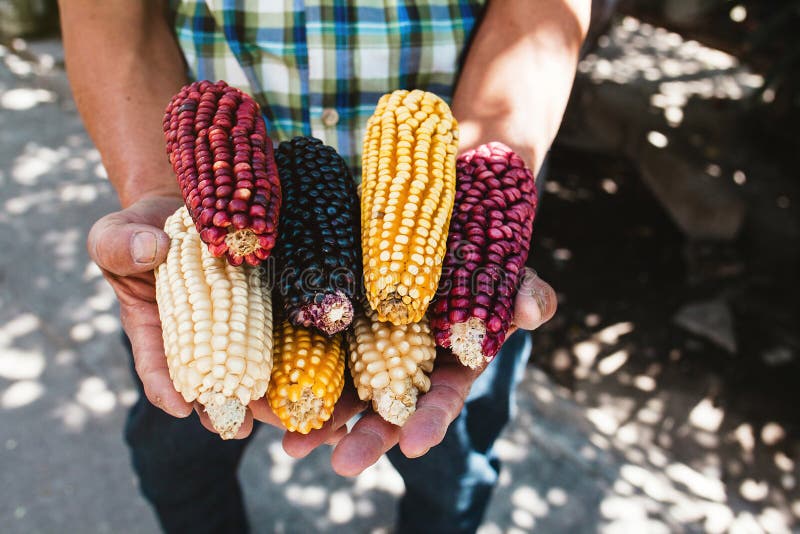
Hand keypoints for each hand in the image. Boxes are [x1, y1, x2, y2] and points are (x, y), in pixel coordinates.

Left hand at [278, 268, 556, 475]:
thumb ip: (526, 293)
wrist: (435, 235)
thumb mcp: (508, 273)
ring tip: (292, 446)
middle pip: (388, 410)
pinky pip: (316, 355)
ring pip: (346, 392)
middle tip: (344, 464)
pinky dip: (296, 376)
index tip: (415, 444)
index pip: (442, 399)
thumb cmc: (481, 261)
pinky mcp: (338, 329)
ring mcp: (369, 350)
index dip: (430, 420)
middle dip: (368, 437)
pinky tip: (271, 398)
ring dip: (322, 421)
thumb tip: (535, 309)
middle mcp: (407, 368)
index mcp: (450, 365)